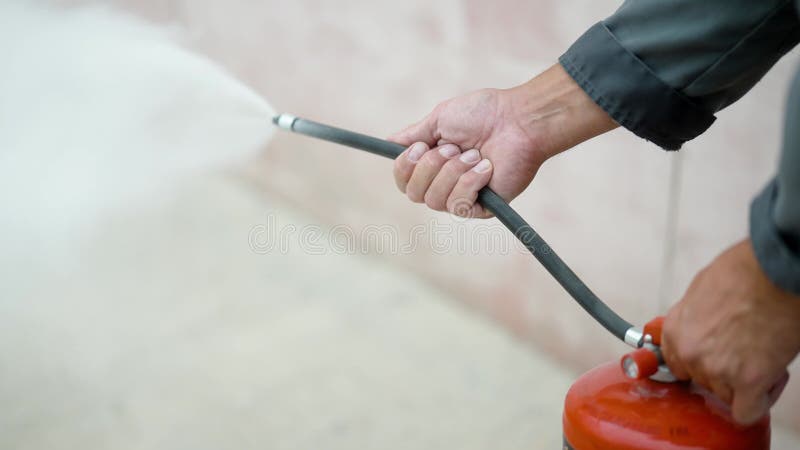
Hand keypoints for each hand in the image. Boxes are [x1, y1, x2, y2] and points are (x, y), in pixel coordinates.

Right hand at [389, 64, 616, 217]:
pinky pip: (459, 205)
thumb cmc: (484, 114)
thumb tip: (389, 143)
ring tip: (474, 154)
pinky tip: (486, 166)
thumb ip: (414, 134)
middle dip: (430, 168)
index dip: (405, 166)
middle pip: (414, 194)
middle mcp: (444, 182)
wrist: (518, 121)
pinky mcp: (481, 207)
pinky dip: (470, 182)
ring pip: (435, 201)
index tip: (419, 147)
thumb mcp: (440, 119)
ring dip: (452, 172)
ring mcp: (462, 196)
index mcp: (432, 163)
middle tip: (453, 147)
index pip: (403, 180)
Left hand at [661, 239, 799, 424]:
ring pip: (726, 396)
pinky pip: (745, 413)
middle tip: (747, 350)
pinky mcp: (747, 381)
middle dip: (725, 370)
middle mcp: (690, 353)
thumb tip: (698, 328)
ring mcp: (717, 370)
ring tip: (763, 355)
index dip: (699, 363)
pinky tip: (768, 380)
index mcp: (675, 331)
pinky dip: (758, 402)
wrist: (773, 272)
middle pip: (703, 381)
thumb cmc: (743, 273)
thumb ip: (693, 319)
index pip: (677, 366)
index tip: (714, 359)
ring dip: (745, 384)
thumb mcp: (700, 291)